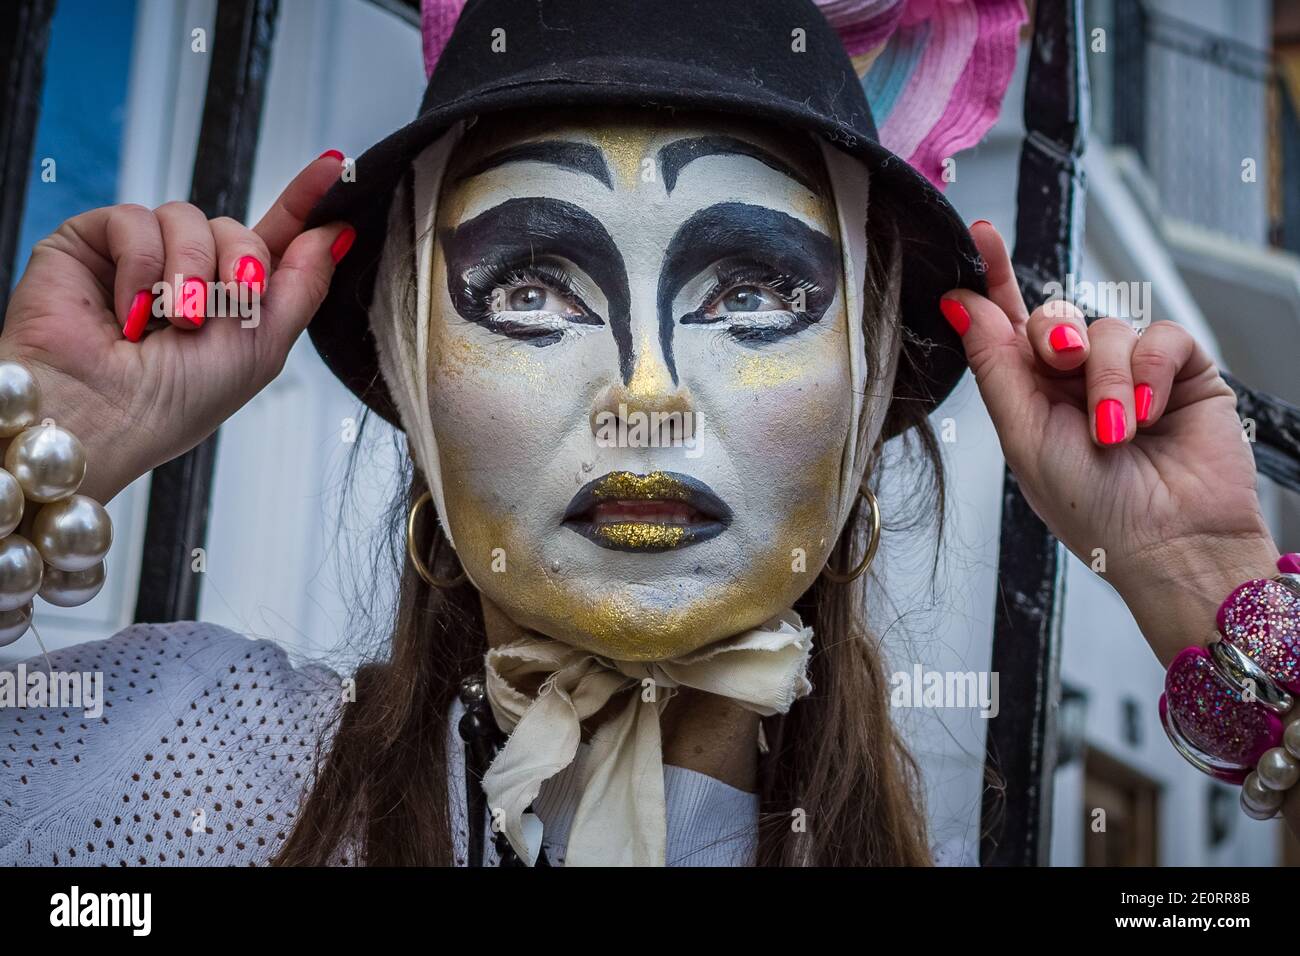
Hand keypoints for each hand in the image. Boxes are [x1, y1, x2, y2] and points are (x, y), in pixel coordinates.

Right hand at [0, 152, 352, 503]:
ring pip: (189, 217)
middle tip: (220, 310)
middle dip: (239, 267)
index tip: (337, 168)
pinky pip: (135, 219)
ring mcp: (141, 255)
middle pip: (237, 228)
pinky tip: (127, 311)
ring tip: (169, 322)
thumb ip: (304, 284)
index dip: (305, 203)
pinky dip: (139, 266)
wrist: (105, 412)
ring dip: (188, 273)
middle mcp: (189, 274)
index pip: (274, 238)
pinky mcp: (92, 240)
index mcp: (234, 301)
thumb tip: (339, 233)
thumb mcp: (263, 344)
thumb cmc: (180, 398)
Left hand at [942, 222, 1279, 664]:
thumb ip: (995, 366)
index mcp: (1032, 396)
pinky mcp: (1183, 370)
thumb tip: (958, 303)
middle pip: (1052, 316)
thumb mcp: (1026, 437)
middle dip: (1050, 336)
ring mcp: (1132, 373)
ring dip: (1107, 376)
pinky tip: (1151, 416)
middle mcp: (1078, 379)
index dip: (993, 278)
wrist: (1172, 544)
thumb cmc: (1095, 510)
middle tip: (1059, 365)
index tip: (979, 234)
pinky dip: (1151, 373)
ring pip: (1106, 326)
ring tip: (1116, 430)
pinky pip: (1161, 335)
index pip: (1008, 325)